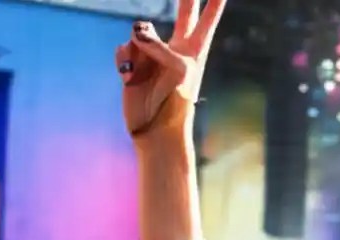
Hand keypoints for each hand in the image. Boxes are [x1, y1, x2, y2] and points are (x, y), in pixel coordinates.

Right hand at [117, 0, 226, 143]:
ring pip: (140, 31)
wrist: (156, 127)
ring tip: (144, 71)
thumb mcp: (177, 68)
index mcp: (194, 50)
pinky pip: (124, 49)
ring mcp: (152, 54)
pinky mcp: (132, 64)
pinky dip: (125, 61)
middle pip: (184, 14)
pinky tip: (129, 77)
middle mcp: (174, 48)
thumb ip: (158, 43)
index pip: (207, 20)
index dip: (215, 4)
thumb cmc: (175, 100)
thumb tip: (135, 32)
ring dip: (140, 48)